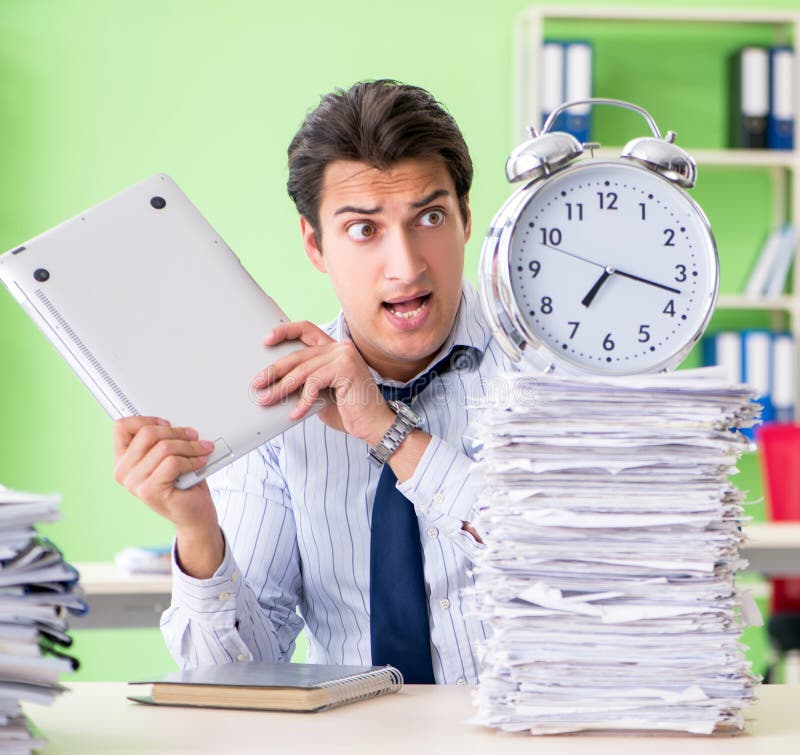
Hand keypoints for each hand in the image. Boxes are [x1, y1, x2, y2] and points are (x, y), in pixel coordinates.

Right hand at [113, 417, 223, 576]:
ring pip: (165, 447)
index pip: (122, 426)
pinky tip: (200, 462)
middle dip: (177, 431)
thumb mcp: (167, 456)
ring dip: (190, 445)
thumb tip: (171, 422)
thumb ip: (161, 440)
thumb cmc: (183, 483)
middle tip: (193, 435)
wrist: (194, 514)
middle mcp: (123, 471)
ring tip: (201, 449)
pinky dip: (192, 459)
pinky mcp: (149, 491)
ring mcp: (134, 483)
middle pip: (147, 433)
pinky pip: (173, 462)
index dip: (147, 420)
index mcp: (123, 459)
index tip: (167, 424)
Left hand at [252, 321, 395, 445]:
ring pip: (303, 371)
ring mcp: (344, 356)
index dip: (285, 331)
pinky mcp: (346, 368)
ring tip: (267, 400)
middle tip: (257, 384)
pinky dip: (302, 401)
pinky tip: (295, 414)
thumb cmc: (348, 411)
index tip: (266, 341)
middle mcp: (340, 348)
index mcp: (335, 350)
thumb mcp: (320, 393)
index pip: (307, 329)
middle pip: (298, 355)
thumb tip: (274, 384)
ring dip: (281, 388)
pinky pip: (314, 383)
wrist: (374, 424)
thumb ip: (304, 383)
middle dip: (274, 371)